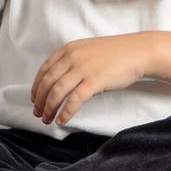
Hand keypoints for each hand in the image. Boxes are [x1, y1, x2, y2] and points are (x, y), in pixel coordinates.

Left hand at [31, 34, 150, 125]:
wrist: (136, 51)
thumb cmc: (115, 52)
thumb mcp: (88, 50)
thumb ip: (73, 60)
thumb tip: (60, 80)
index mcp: (69, 49)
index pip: (45, 69)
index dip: (36, 85)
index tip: (34, 98)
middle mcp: (72, 57)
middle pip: (47, 82)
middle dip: (39, 100)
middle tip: (38, 113)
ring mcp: (82, 69)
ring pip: (57, 92)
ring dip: (49, 108)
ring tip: (47, 119)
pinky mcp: (94, 81)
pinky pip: (74, 100)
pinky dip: (65, 112)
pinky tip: (62, 120)